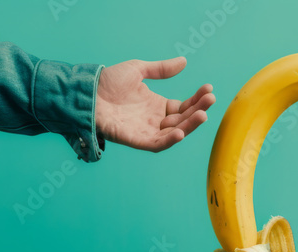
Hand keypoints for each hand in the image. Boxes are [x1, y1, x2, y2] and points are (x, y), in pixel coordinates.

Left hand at [95, 57, 214, 152]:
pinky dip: (169, 140)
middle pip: (183, 119)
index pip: (184, 106)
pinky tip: (181, 132)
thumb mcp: (139, 70)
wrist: (86, 92)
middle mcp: (155, 120)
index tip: (208, 89)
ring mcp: (147, 130)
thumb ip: (161, 69)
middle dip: (198, 110)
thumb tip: (184, 61)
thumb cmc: (108, 82)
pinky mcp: (137, 140)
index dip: (197, 99)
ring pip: (175, 132)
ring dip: (190, 126)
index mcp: (158, 105)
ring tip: (203, 114)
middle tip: (210, 99)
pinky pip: (157, 144)